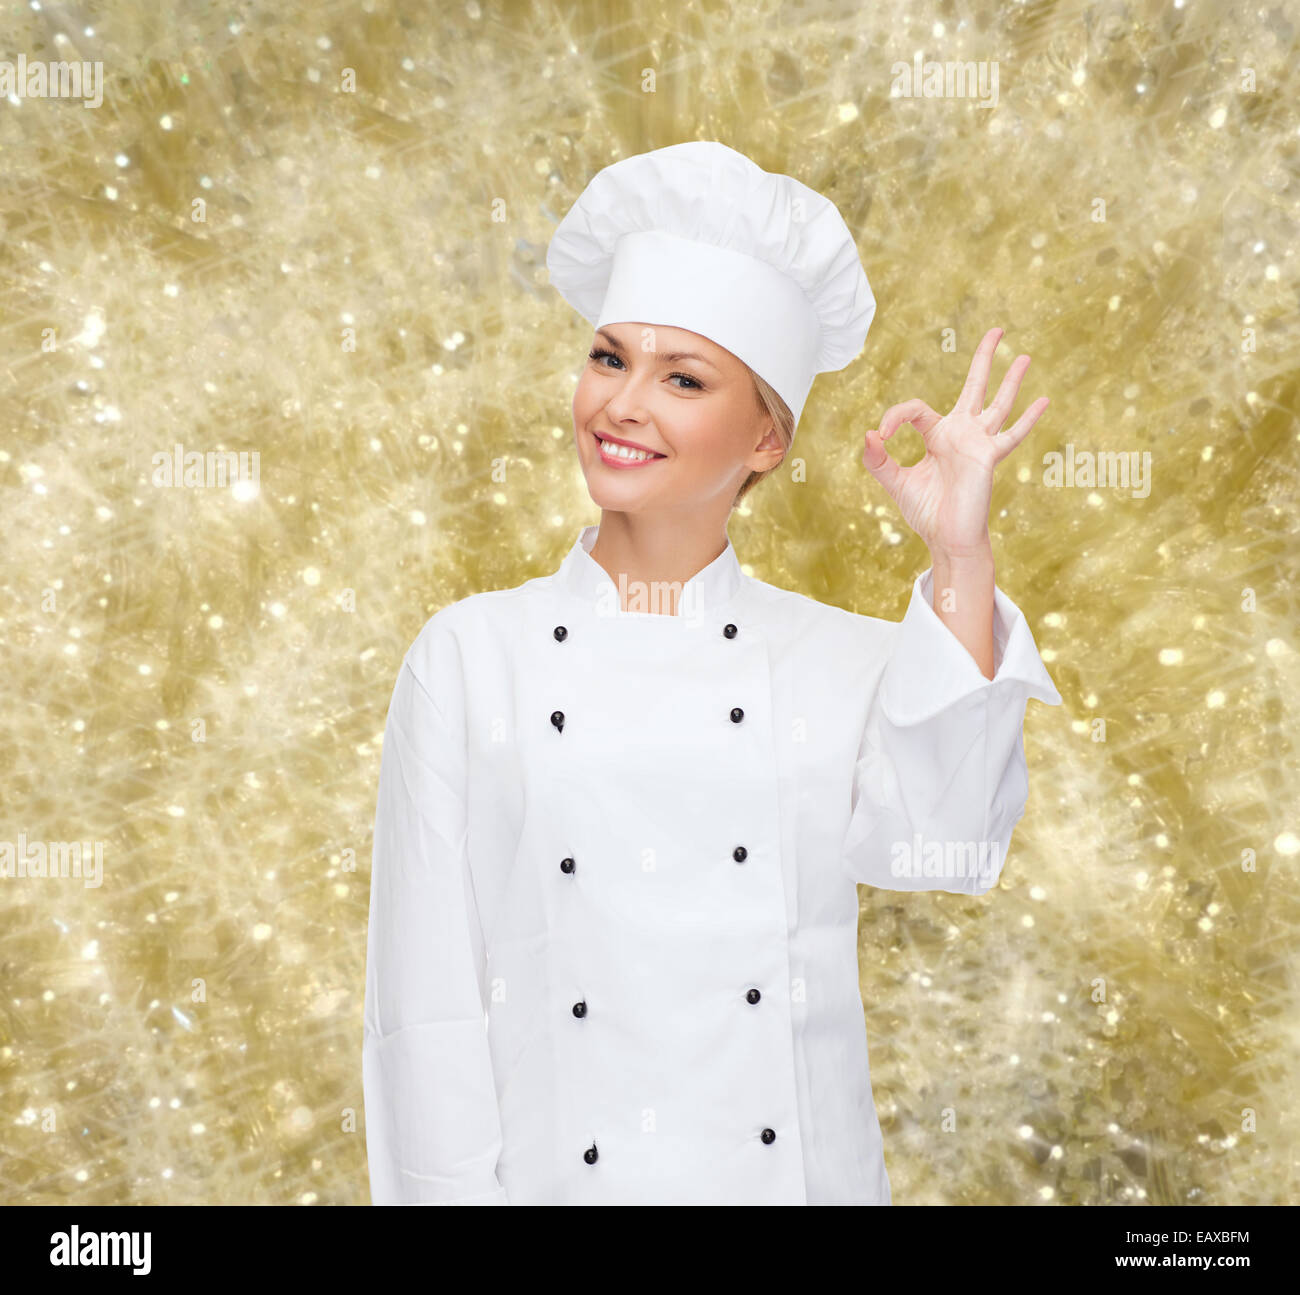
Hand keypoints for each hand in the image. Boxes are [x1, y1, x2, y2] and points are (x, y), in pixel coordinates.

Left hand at [861, 327, 1048, 559]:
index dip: (895, 416)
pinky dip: (1028, 420)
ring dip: (1011, 380)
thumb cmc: (926, 512)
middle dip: (984, 359)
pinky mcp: (988, 457)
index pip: (915, 409)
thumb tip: (869, 435)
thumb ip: (879, 461)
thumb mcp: (895, 483)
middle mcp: (961, 434)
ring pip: (998, 404)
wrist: (946, 539)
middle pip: (974, 387)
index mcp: (938, 436)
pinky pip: (1011, 436)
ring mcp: (978, 443)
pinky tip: (1044, 400)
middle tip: (997, 329)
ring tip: (1024, 356)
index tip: (881, 436)